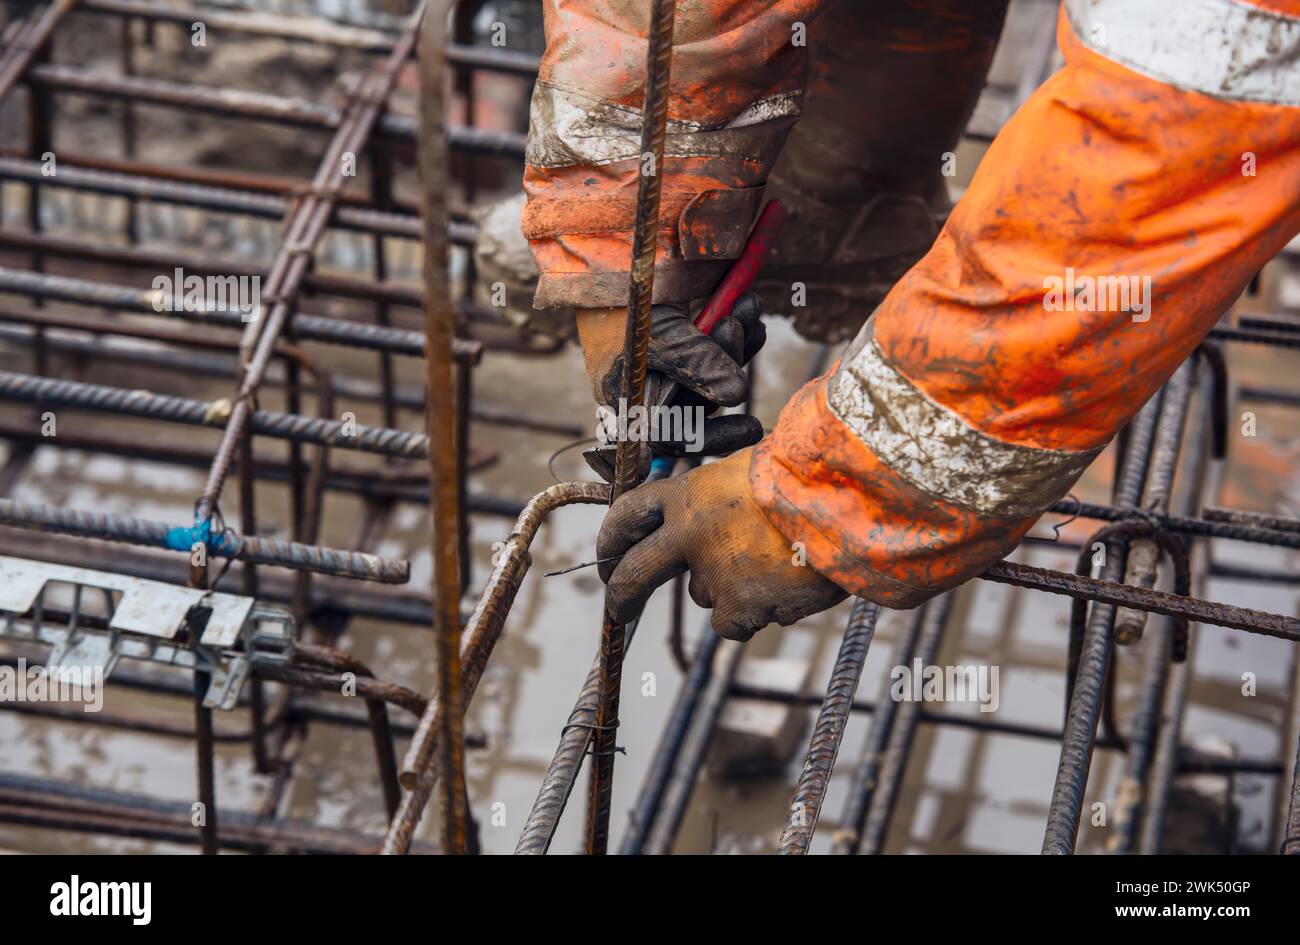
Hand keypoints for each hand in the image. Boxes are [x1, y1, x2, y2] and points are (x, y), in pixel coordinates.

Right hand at [576, 293, 766, 457]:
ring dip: (736, 342)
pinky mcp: (680, 340)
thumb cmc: (621, 301)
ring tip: (748, 308)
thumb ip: (696, 362)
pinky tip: (746, 308)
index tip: (754, 428)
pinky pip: (713, 348)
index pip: (674, 434)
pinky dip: (732, 331)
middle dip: (728, 362)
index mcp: (630, 399)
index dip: (715, 437)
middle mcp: (646, 388)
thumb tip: (739, 395)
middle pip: (700, 397)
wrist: (610, 261)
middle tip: (740, 325)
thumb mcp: (659, 332)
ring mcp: (664, 364)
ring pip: (711, 371)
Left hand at [597, 447, 847, 639]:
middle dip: (620, 597)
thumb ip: (720, 500)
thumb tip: (710, 523)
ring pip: (706, 595)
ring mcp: (711, 575)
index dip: (611, 538)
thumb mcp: (751, 472)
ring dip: (732, 588)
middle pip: (633, 574)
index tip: (607, 556)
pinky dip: (758, 611)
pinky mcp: (738, 609)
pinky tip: (787, 586)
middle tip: (619, 611)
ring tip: (778, 559)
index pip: (628, 515)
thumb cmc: (811, 478)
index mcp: (687, 493)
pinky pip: (737, 622)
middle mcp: (688, 535)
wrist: (848, 502)